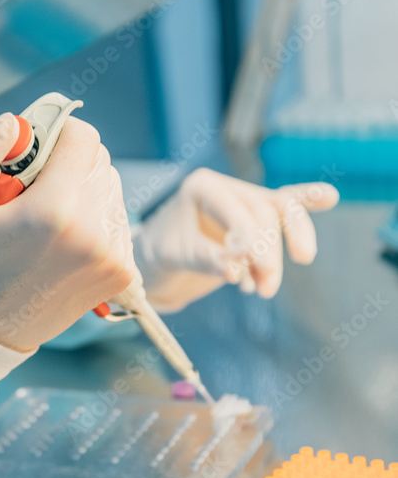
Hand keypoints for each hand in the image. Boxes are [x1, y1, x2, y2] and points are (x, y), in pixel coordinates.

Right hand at [0, 113, 134, 351]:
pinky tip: (59, 239)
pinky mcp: (120, 272)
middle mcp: (94, 233)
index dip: (54, 135)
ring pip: (109, 188)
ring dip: (80, 190)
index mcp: (55, 211)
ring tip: (41, 220)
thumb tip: (17, 124)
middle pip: (98, 161)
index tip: (28, 155)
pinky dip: (92, 219)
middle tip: (27, 192)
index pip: (83, 138)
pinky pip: (116, 219)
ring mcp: (112, 256)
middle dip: (64, 164)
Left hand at [132, 168, 338, 310]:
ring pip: (280, 218)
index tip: (257, 269)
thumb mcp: (175, 256)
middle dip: (270, 253)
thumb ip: (206, 258)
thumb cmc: (161, 252)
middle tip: (266, 289)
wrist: (158, 261)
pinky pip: (287, 211)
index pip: (238, 208)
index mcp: (202, 187)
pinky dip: (302, 224)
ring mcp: (244, 202)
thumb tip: (235, 268)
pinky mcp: (256, 221)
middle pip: (266, 212)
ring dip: (278, 259)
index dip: (253, 238)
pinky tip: (318, 218)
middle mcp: (227, 188)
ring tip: (263, 291)